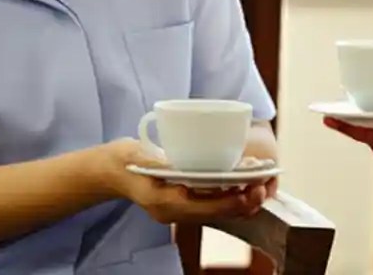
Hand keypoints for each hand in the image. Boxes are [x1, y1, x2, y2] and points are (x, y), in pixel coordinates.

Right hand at [97, 139, 271, 223]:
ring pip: (215, 212)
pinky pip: (208, 206)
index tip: (252, 190)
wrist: (109, 171)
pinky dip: (226, 199)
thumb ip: (164, 164)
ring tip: (258, 186)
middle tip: (263, 187)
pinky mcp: (179, 205)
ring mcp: (176, 211)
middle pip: (216, 214)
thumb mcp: (144, 158)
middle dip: (243, 203)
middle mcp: (173, 212)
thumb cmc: (125, 160)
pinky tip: (240, 187)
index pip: (208, 208)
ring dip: (238, 202)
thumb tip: (188, 168)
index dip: (233, 201)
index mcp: (165, 203)